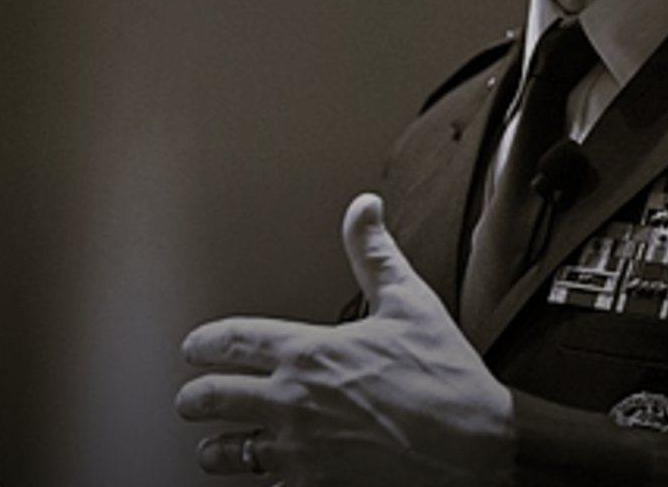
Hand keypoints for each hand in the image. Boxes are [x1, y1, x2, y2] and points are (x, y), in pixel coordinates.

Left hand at [177, 193, 514, 485]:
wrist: (478, 449)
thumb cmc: (447, 381)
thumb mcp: (410, 304)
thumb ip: (375, 254)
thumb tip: (363, 209)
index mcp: (310, 352)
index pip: (233, 341)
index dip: (204, 343)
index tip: (193, 348)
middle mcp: (294, 401)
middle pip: (214, 398)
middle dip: (194, 399)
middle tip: (189, 400)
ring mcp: (301, 451)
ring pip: (230, 453)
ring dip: (216, 450)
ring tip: (213, 449)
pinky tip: (267, 484)